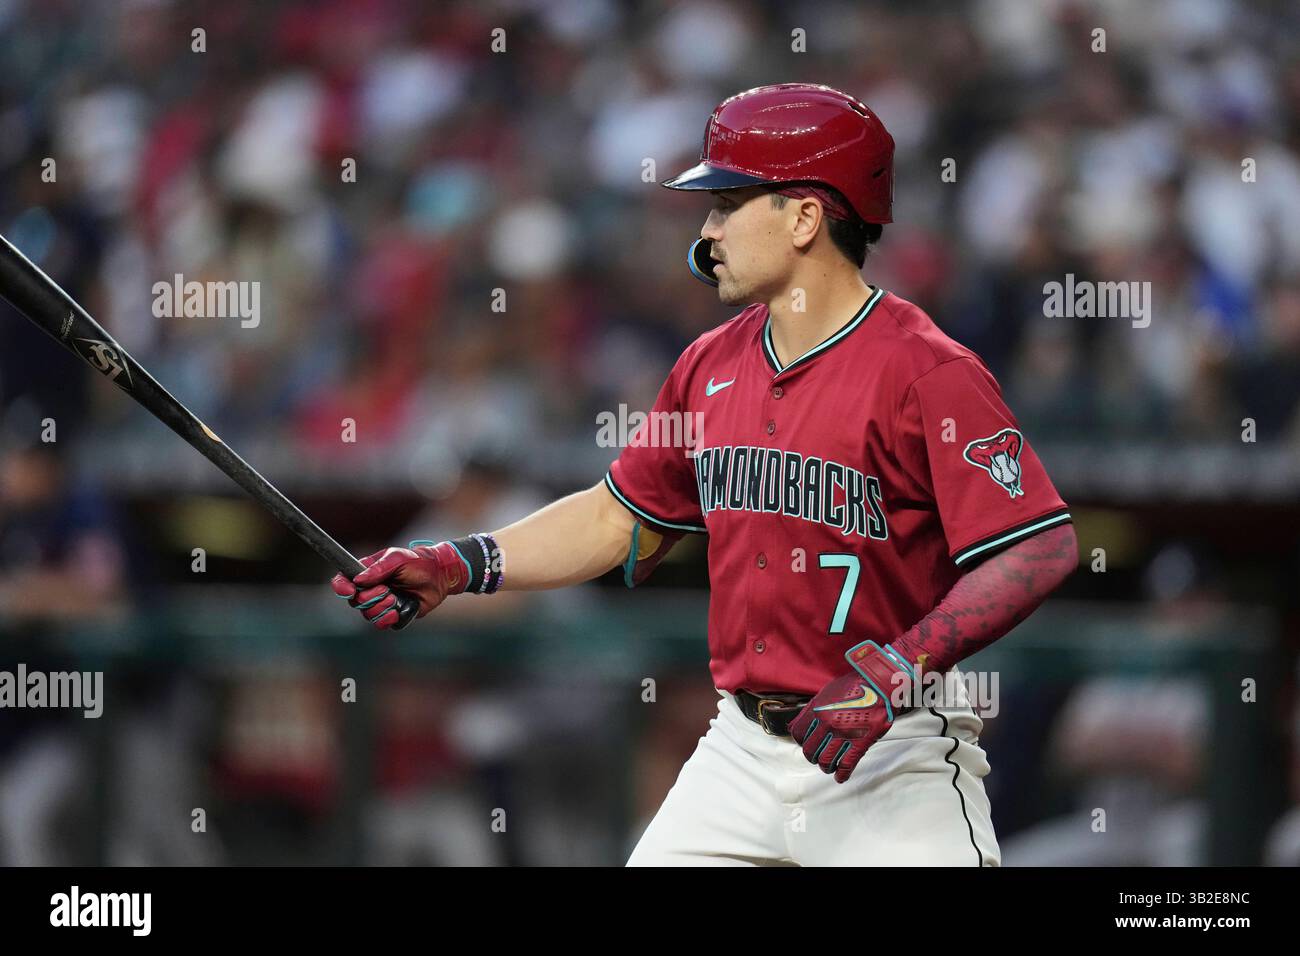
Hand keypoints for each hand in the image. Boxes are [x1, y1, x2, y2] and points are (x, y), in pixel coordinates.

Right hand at [330, 541, 468, 628]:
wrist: (439, 575)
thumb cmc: (417, 562)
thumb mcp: (398, 558)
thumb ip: (378, 567)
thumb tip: (359, 579)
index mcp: (366, 573)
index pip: (343, 581)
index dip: (341, 588)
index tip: (351, 590)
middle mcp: (370, 589)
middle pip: (355, 602)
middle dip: (370, 598)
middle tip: (387, 590)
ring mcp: (381, 604)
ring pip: (368, 615)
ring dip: (380, 609)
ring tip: (395, 599)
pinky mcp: (392, 615)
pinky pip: (382, 624)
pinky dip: (389, 619)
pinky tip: (398, 611)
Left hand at [788, 641, 915, 782]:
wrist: (880, 683)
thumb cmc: (855, 685)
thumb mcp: (827, 692)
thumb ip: (810, 710)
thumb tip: (794, 726)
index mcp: (818, 710)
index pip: (798, 734)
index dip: (802, 742)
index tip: (808, 743)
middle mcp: (828, 723)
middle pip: (810, 751)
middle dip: (813, 757)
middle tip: (818, 756)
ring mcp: (844, 734)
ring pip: (826, 761)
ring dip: (826, 767)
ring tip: (829, 766)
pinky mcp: (861, 742)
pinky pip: (847, 765)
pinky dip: (842, 775)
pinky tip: (841, 777)